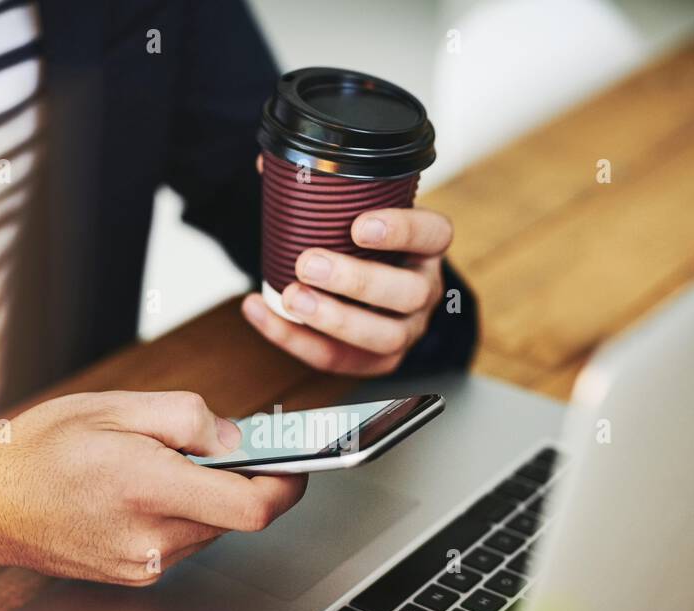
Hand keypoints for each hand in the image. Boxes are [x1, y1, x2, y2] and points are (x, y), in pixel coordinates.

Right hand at [0, 391, 305, 583]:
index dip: (288, 487)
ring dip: (206, 498)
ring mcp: (143, 564)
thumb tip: (237, 441)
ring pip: (209, 530)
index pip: (253, 507)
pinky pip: (182, 543)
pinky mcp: (134, 575)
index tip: (298, 467)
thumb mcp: (117, 406)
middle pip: (234, 517)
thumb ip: (188, 419)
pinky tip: (143, 492)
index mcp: (151, 489)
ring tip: (163, 465)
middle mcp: (153, 539)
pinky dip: (180, 515)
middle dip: (238, 480)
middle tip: (218, 447)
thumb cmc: (41, 449)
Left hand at [242, 206, 452, 375]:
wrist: (364, 293)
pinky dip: (294, 338)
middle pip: (408, 292)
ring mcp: (406, 330)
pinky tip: (259, 311)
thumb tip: (270, 165)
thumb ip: (319, 187)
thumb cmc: (357, 245)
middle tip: (309, 263)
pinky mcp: (377, 361)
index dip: (403, 230)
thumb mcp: (353, 214)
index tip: (358, 225)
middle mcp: (424, 291)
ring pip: (385, 335)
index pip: (434, 234)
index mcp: (426, 248)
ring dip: (334, 319)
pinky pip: (339, 358)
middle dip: (357, 281)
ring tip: (291, 297)